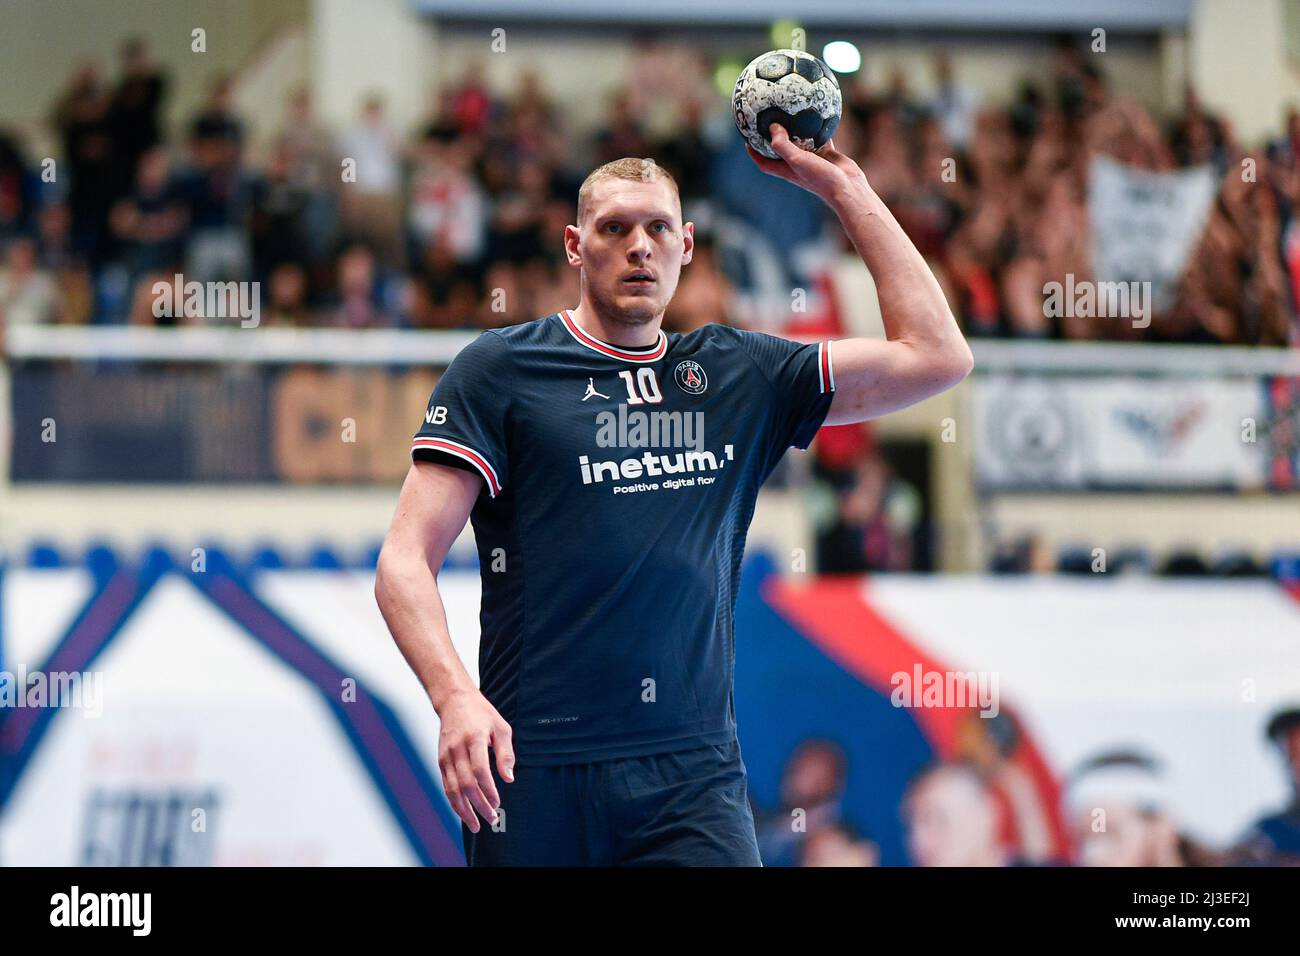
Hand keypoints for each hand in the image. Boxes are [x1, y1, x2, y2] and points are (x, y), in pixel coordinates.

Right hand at [435, 688, 514, 832]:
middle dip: (478, 805)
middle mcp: (457, 748)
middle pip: (466, 783)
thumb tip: (509, 779)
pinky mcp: (440, 760)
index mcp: (474, 738)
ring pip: (452, 789)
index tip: (497, 803)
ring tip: (476, 825)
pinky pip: (446, 786)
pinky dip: (454, 802)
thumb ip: (506, 753)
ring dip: (464, 810)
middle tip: (491, 819)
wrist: (454, 701)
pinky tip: (464, 812)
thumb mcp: (501, 727)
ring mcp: (446, 756)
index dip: (488, 789)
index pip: (479, 769)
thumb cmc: (482, 714)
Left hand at [746, 123, 868, 204]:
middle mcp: (797, 164)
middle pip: (780, 149)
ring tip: (791, 110)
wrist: (847, 188)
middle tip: (767, 118)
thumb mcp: (797, 160)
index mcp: (786, 170)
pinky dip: (818, 126)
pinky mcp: (826, 153)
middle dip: (773, 136)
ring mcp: (812, 159)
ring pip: (800, 140)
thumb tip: (772, 126)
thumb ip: (783, 145)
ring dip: (796, 129)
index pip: (764, 162)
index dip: (753, 152)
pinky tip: (819, 112)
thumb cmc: (821, 178)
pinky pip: (820, 136)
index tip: (747, 138)